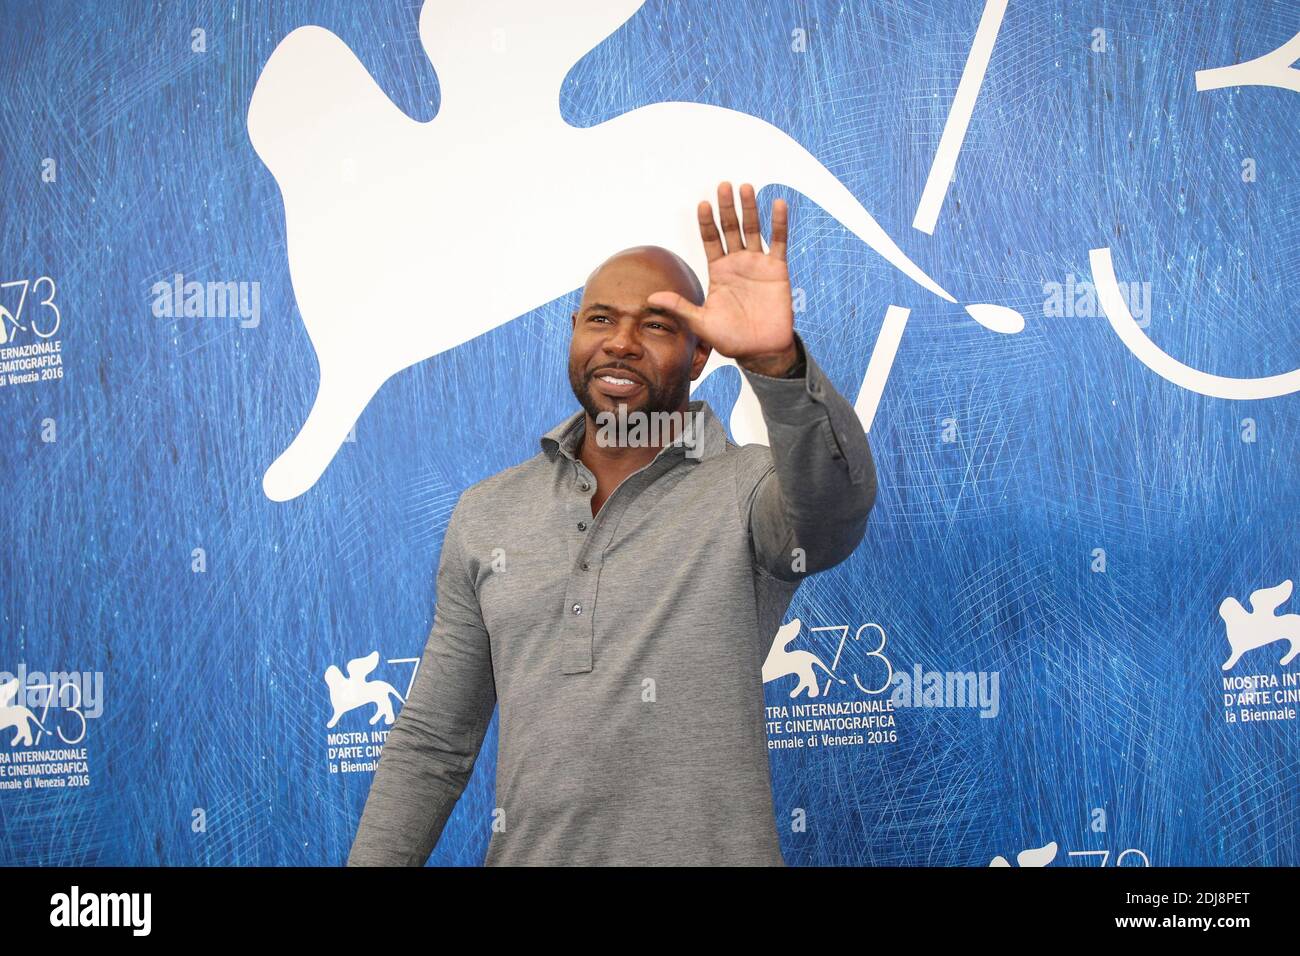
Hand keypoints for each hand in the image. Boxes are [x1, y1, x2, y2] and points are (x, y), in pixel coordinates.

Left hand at [646, 182, 797, 375]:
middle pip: (730, 228)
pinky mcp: (777, 269)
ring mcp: (757, 263)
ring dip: (750, 208)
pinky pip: (778, 242)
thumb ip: (680, 307)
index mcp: (718, 271)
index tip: (702, 204)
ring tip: (746, 187)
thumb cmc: (730, 339)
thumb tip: (651, 298)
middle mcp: (736, 262)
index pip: (710, 240)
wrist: (760, 350)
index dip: (706, 223)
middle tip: (723, 185)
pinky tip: (777, 204)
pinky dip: (779, 223)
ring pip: (753, 229)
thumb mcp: (701, 323)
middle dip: (726, 208)